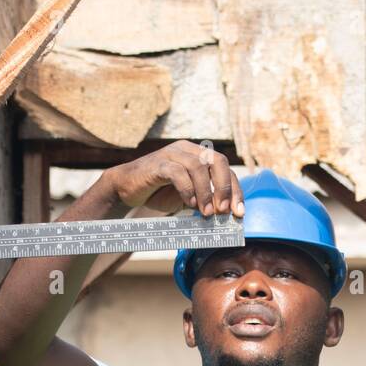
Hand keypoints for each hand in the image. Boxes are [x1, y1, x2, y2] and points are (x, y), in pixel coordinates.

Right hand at [103, 139, 245, 217]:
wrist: (126, 189)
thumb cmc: (158, 192)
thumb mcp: (188, 197)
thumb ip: (205, 201)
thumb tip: (227, 216)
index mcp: (198, 155)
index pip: (225, 168)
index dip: (234, 190)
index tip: (239, 212)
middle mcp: (187, 150)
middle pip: (217, 161)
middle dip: (224, 188)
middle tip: (224, 211)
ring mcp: (172, 154)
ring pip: (198, 167)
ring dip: (206, 192)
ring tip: (206, 213)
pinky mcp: (157, 164)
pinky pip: (177, 173)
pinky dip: (187, 189)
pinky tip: (189, 205)